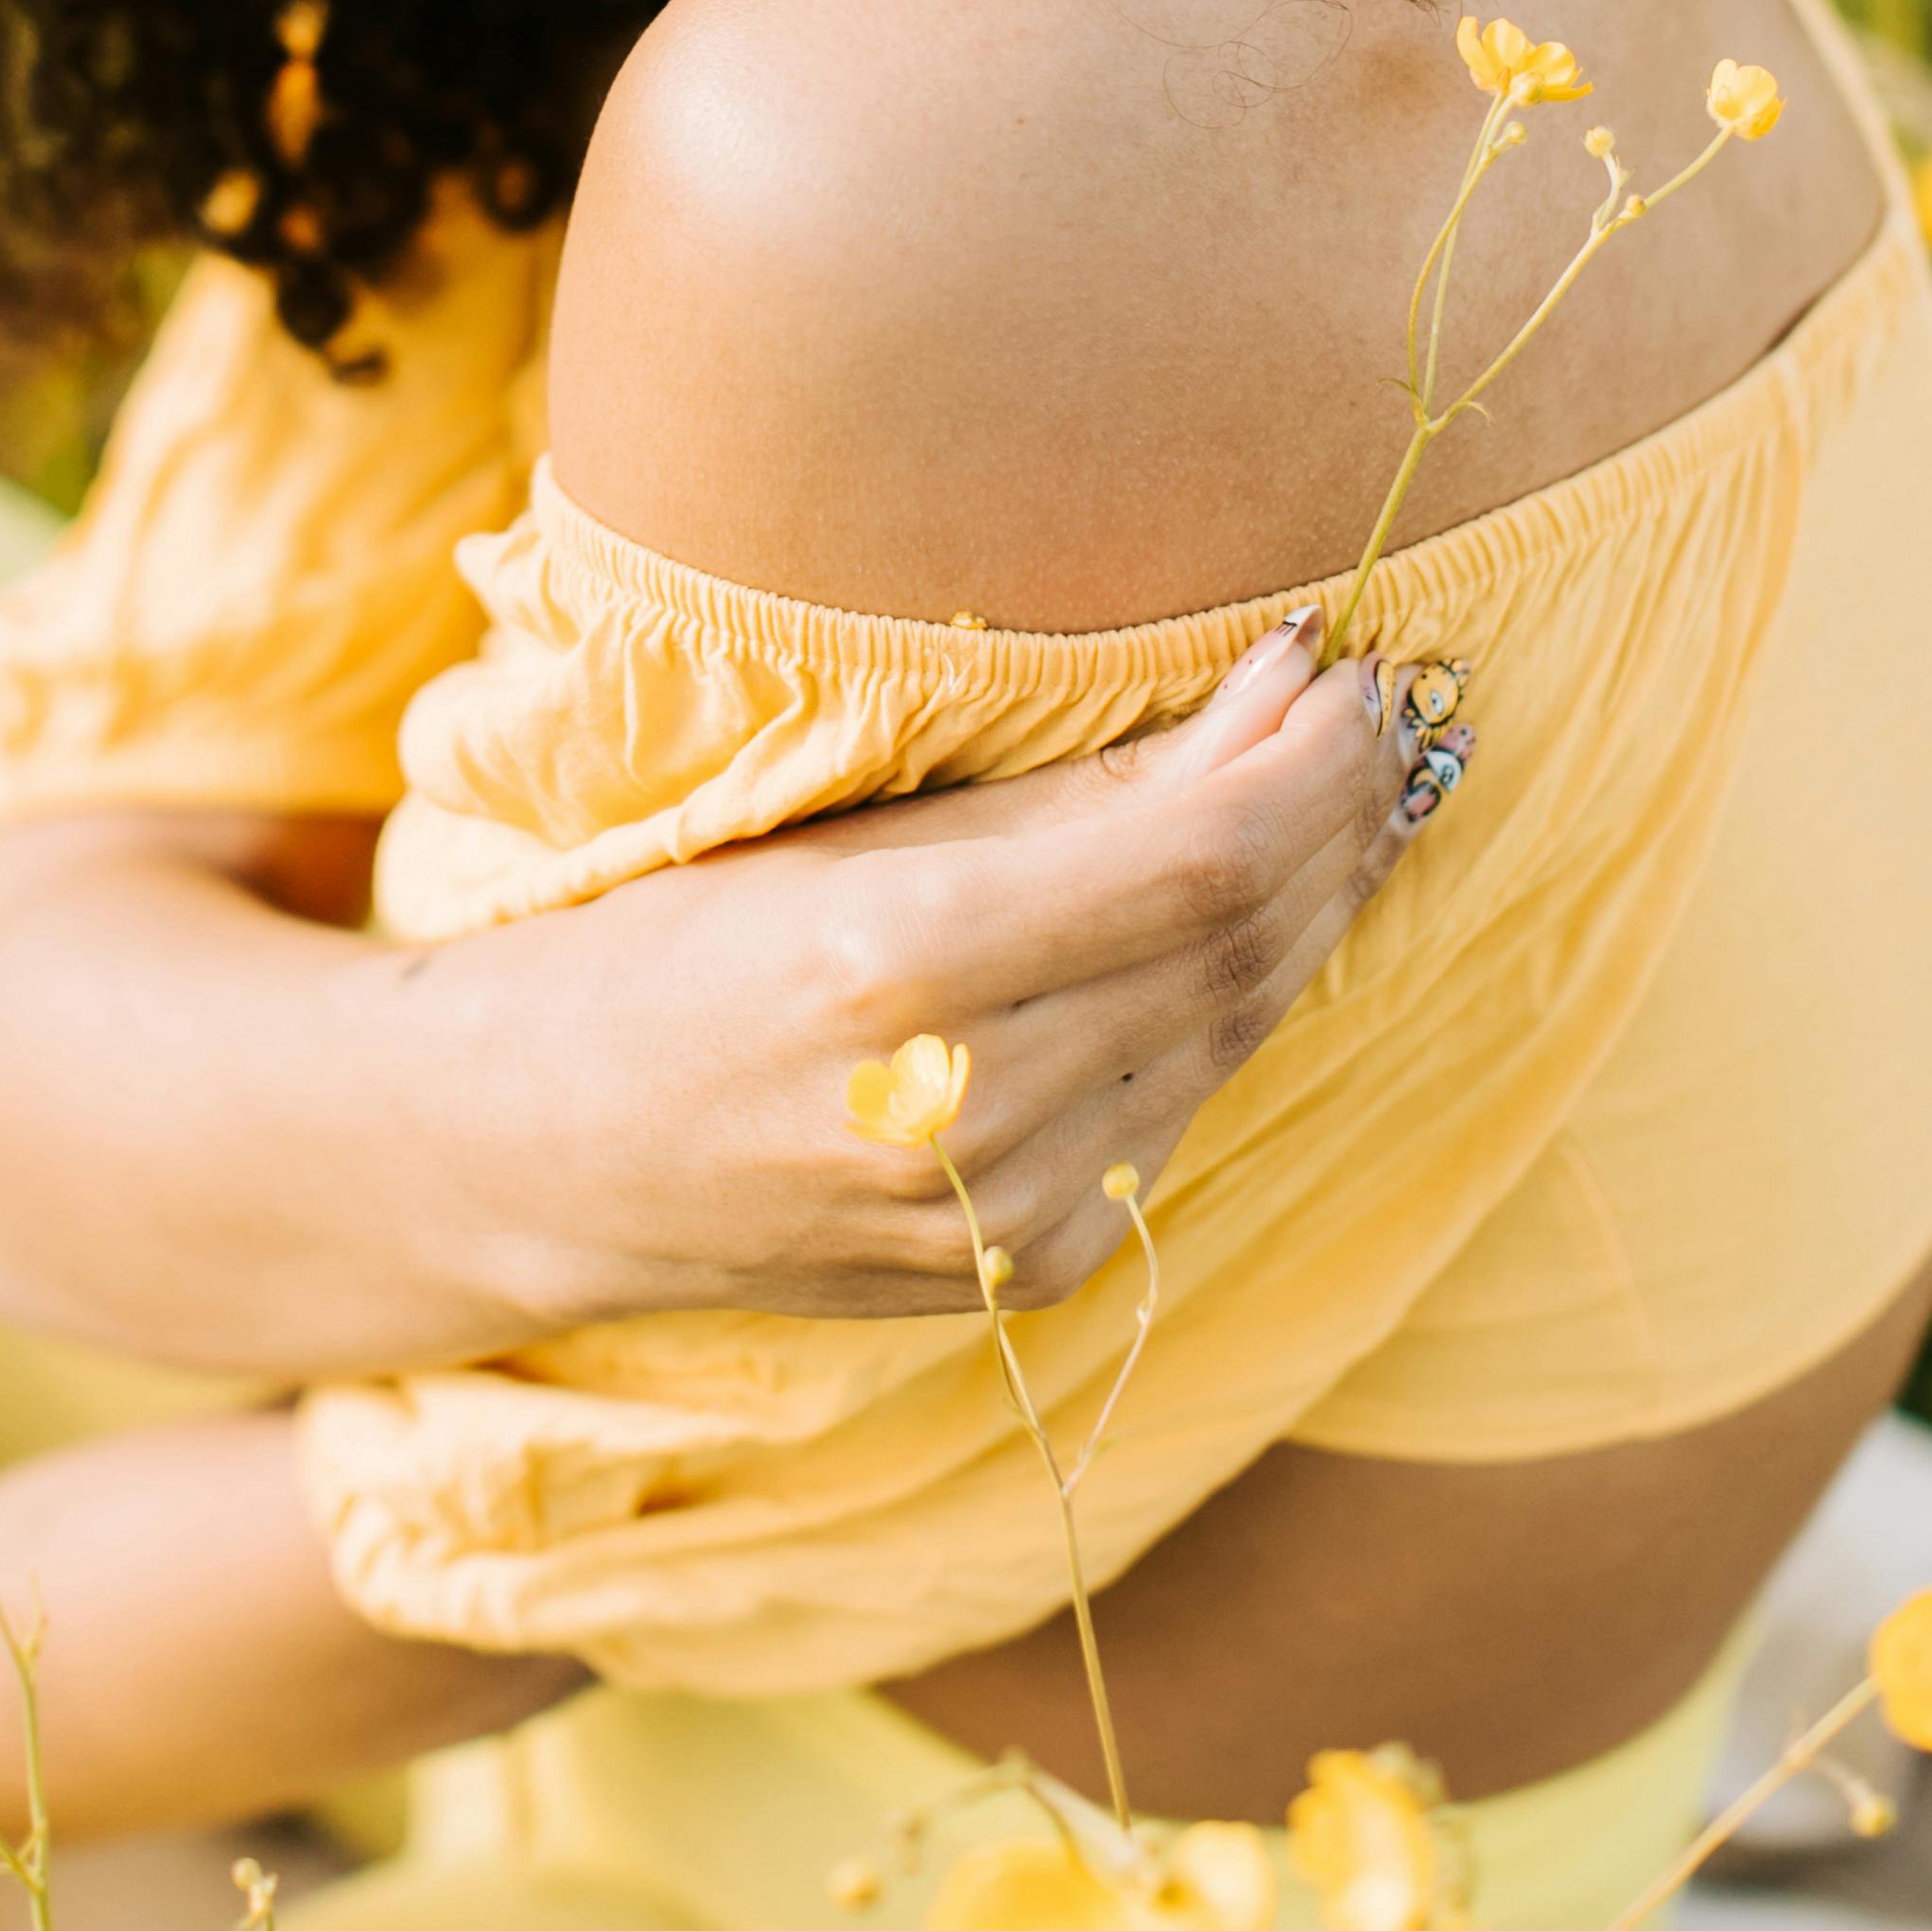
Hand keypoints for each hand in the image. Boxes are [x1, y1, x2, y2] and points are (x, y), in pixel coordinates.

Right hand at [429, 614, 1464, 1327]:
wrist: (546, 1149)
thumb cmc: (665, 937)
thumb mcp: (836, 829)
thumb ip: (1060, 793)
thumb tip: (1266, 701)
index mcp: (899, 973)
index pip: (1193, 865)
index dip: (1300, 760)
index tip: (1345, 658)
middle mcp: (969, 1113)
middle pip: (1237, 949)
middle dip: (1335, 815)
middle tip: (1386, 703)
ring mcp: (1006, 1218)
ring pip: (1233, 1033)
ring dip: (1315, 903)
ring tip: (1356, 786)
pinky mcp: (1029, 1271)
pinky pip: (1179, 1108)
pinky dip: (1238, 1001)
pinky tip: (1266, 913)